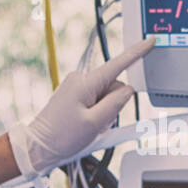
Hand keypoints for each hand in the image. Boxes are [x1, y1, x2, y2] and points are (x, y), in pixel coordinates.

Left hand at [8, 35, 154, 177]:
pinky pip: (96, 103)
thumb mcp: (95, 123)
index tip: (150, 41)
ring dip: (104, 114)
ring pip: (106, 98)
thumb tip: (128, 90)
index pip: (118, 64)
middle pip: (114, 88)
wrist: (38, 147)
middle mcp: (81, 80)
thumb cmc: (61, 137)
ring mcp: (77, 88)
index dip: (137, 53)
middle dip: (114, 107)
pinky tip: (85, 127)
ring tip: (88, 129)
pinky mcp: (75, 97)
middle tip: (97, 125)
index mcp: (86, 83)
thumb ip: (116, 104)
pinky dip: (97, 116)